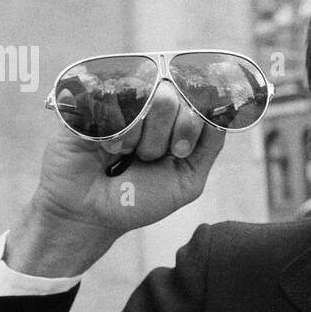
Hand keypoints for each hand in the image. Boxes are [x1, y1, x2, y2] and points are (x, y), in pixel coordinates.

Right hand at [7, 81, 225, 275]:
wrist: (89, 215)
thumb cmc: (137, 200)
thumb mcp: (186, 181)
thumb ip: (208, 147)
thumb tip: (222, 112)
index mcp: (176, 120)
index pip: (197, 97)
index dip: (192, 121)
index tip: (180, 151)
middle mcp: (150, 105)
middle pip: (171, 96)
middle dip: (162, 138)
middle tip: (147, 158)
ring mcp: (120, 99)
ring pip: (143, 96)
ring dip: (138, 136)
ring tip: (125, 154)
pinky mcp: (89, 99)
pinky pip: (113, 99)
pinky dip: (114, 131)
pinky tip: (106, 148)